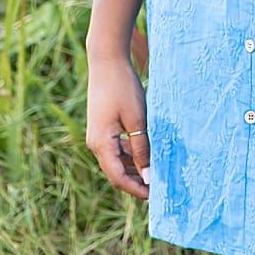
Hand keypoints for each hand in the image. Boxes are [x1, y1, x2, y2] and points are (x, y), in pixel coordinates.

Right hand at [85, 54, 150, 199]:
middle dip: (137, 181)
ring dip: (134, 167)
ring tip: (155, 170)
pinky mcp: (102, 126)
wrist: (107, 60)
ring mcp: (97, 135)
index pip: (119, 178)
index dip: (137, 189)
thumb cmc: (122, 87)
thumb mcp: (136, 119)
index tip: (156, 194)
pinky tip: (145, 152)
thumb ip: (141, 149)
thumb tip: (148, 176)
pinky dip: (130, 154)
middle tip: (159, 184)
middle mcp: (96, 143)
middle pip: (116, 172)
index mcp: (101, 144)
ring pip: (116, 160)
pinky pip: (115, 148)